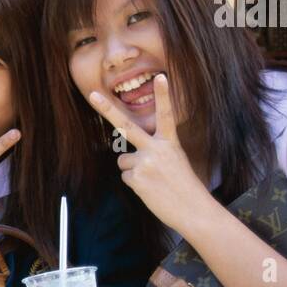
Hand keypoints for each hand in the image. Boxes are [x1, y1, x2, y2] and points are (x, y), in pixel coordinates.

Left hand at [86, 75, 216, 235]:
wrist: (193, 210)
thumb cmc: (185, 187)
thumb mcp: (175, 162)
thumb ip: (154, 152)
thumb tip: (127, 156)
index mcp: (170, 143)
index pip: (166, 115)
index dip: (163, 95)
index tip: (161, 76)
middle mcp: (156, 149)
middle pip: (126, 126)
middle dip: (107, 109)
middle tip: (93, 94)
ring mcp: (145, 162)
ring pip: (123, 161)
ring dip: (133, 171)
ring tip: (153, 181)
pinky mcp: (136, 178)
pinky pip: (125, 177)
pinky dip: (135, 184)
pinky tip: (151, 190)